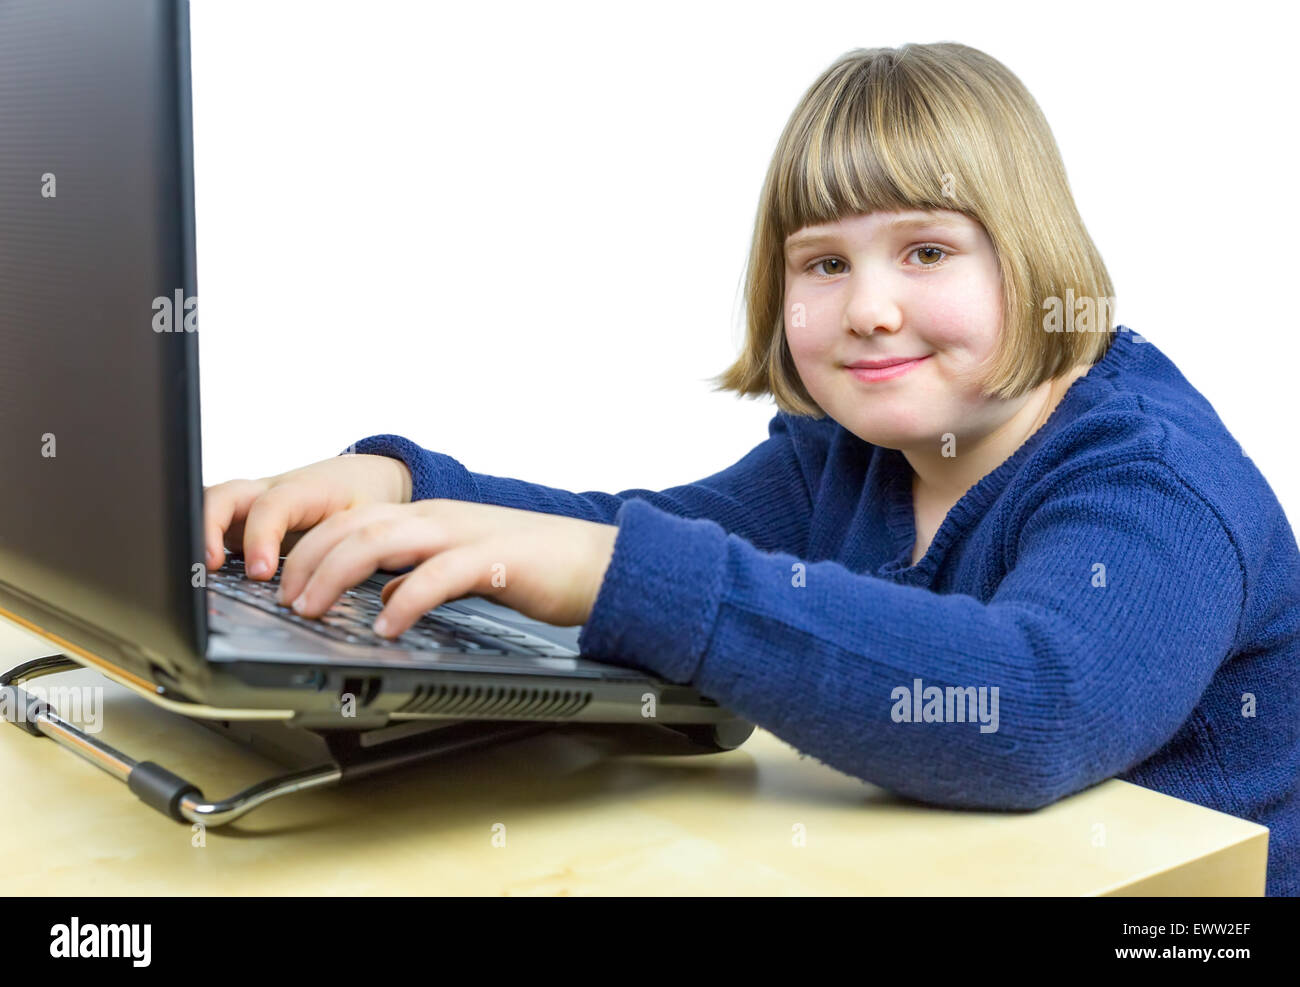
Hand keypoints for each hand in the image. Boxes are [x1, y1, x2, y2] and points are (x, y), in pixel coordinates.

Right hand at [204, 453, 412, 578]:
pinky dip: (205, 545)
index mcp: (304, 488)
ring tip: (202, 573)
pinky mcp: (244, 520)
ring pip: (211, 506)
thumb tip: (328, 584)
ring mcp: (252, 503)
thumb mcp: (365, 521)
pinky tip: (211, 576)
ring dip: (200, 535)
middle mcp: (269, 491)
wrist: (361, 477)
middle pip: (224, 495)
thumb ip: (345, 545)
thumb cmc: (363, 498)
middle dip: (208, 527)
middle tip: (212, 568)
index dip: (260, 536)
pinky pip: (214, 525)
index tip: (260, 572)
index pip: (271, 505)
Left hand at [274, 499, 619, 634]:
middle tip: (286, 600)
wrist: (599, 563)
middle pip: (355, 525)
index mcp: (430, 518)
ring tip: (312, 609)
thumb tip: (385, 594)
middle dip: (310, 561)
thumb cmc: (537, 568)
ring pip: (383, 540)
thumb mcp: (464, 567)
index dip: (311, 548)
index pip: (353, 520)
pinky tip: (386, 627)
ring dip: (338, 574)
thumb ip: (421, 573)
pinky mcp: (494, 560)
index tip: (284, 583)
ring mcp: (465, 535)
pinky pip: (437, 576)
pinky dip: (404, 600)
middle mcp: (440, 519)